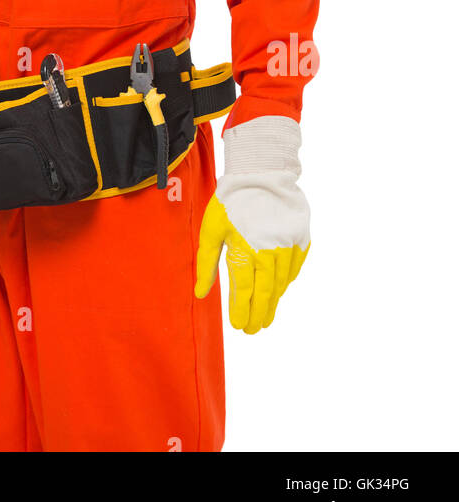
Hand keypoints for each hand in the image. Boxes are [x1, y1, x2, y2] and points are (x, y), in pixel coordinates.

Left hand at [194, 116, 309, 333]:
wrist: (261, 171)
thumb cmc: (230, 200)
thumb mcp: (211, 229)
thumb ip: (206, 263)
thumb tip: (201, 293)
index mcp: (245, 250)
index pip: (245, 291)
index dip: (242, 311)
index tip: (239, 326)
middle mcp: (270, 253)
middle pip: (266, 293)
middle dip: (259, 314)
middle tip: (253, 330)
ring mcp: (288, 246)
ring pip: (282, 283)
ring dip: (273, 301)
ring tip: (266, 316)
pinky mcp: (300, 238)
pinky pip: (294, 268)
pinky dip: (286, 281)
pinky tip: (280, 290)